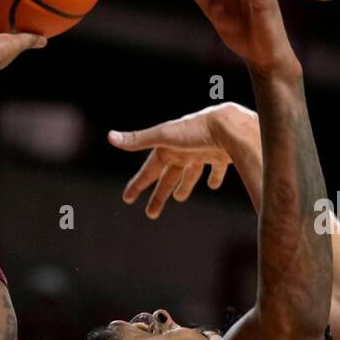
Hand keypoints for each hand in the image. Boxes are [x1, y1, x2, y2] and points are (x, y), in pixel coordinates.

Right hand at [108, 103, 257, 218]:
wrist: (230, 125)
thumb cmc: (196, 129)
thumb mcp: (164, 136)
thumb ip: (139, 139)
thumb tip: (109, 137)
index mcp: (168, 148)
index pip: (150, 170)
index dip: (138, 184)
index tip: (127, 199)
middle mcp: (184, 150)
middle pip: (169, 177)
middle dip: (160, 195)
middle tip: (151, 214)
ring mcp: (203, 153)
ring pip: (190, 173)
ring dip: (184, 185)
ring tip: (179, 198)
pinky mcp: (221, 156)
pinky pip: (216, 169)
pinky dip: (214, 178)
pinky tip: (212, 186)